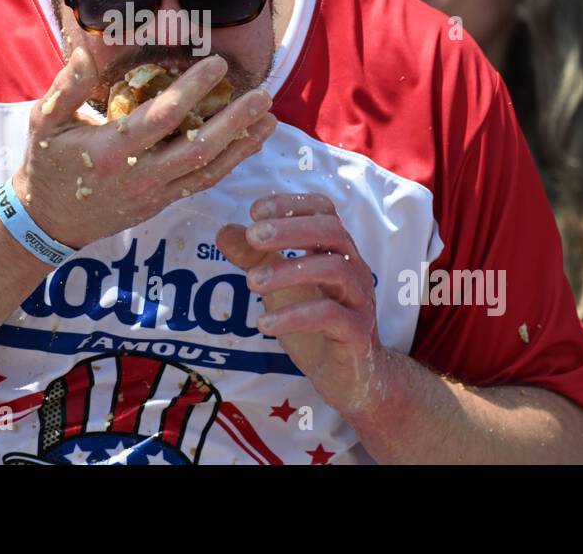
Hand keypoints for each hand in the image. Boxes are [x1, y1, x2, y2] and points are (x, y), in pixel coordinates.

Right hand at [16, 47, 277, 249]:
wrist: (49, 220)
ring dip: (243, 144)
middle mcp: (139, 175)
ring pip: (209, 170)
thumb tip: (87, 52)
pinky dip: (232, 162)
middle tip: (262, 94)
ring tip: (270, 117)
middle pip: (198, 148)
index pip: (161, 118)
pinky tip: (250, 142)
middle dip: (234, 121)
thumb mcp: (44, 121)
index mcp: (111, 150)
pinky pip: (204, 182)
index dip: (192, 90)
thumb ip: (67, 87)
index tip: (217, 64)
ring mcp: (155, 193)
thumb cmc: (47, 163)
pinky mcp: (163, 203)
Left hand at [217, 194, 388, 417]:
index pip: (324, 211)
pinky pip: (330, 316)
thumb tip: (224, 232)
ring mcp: (359, 299)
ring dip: (288, 271)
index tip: (255, 211)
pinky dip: (294, 316)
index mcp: (336, 251)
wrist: (351, 377)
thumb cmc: (317, 325)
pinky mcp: (357, 333)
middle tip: (252, 236)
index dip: (291, 205)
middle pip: (331, 231)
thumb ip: (255, 259)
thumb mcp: (281, 287)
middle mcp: (353, 268)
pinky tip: (263, 324)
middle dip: (290, 229)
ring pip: (334, 270)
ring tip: (250, 283)